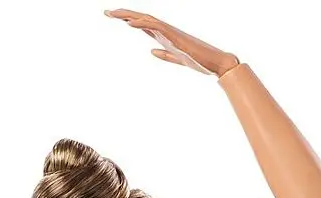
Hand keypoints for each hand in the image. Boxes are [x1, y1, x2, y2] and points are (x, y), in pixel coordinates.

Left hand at [103, 9, 239, 76]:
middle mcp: (165, 30)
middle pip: (141, 18)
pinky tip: (129, 24)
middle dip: (124, 14)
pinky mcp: (174, 35)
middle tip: (107, 12)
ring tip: (114, 14)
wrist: (214, 63)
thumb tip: (151, 50)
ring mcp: (169, 31)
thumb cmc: (198, 61)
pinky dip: (141, 23)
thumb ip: (164, 54)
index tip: (113, 17)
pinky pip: (155, 26)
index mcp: (164, 36)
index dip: (128, 20)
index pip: (142, 24)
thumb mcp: (176, 58)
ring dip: (129, 16)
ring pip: (145, 19)